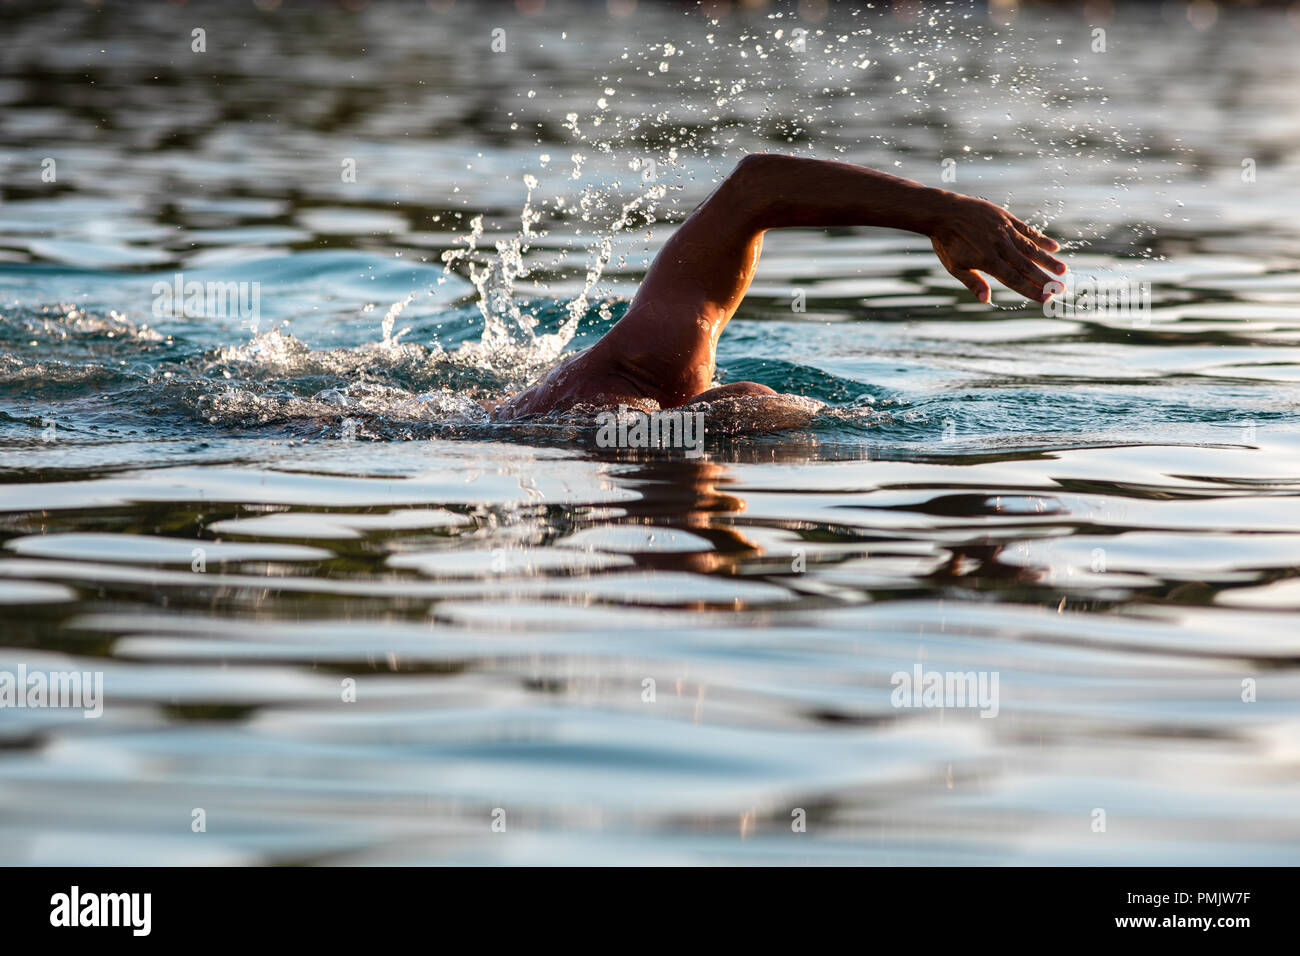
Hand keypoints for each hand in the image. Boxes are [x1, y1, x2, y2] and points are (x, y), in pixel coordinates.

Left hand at [928, 195, 1065, 303]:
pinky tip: (1054, 247)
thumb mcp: (955, 265)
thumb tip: (987, 299)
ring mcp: (1004, 231)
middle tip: (1060, 289)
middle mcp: (999, 246)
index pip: (1013, 279)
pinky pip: (1027, 230)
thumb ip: (973, 282)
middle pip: (1026, 266)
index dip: (1030, 289)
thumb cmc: (947, 242)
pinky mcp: (1006, 218)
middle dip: (1044, 279)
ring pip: (1031, 248)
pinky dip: (1041, 239)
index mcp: (987, 260)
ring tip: (1063, 271)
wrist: (943, 211)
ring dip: (1047, 260)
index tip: (1045, 298)